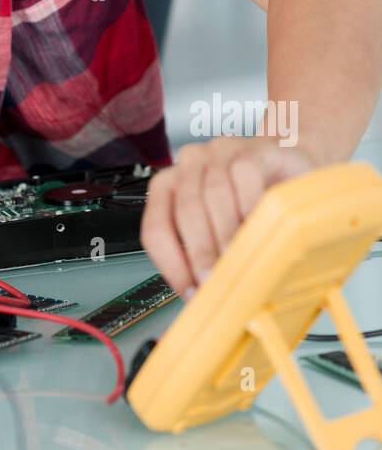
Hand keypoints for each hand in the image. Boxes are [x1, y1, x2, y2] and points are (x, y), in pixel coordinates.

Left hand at [140, 137, 318, 298]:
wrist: (295, 166)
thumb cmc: (256, 203)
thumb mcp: (224, 231)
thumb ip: (208, 256)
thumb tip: (204, 302)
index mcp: (170, 187)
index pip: (155, 229)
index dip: (171, 264)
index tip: (190, 292)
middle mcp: (189, 165)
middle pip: (185, 212)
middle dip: (200, 253)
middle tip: (216, 282)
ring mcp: (220, 151)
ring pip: (213, 193)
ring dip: (227, 233)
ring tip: (240, 261)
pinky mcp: (253, 148)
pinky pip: (244, 175)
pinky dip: (251, 204)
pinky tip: (260, 225)